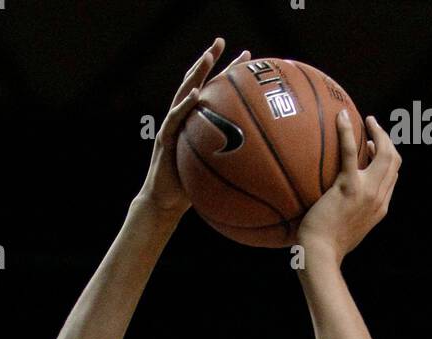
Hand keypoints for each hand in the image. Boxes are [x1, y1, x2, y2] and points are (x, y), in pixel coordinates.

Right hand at [135, 37, 250, 216]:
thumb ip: (235, 163)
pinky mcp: (164, 140)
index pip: (212, 92)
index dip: (227, 73)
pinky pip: (174, 119)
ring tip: (207, 56)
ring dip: (195, 73)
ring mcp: (171, 127)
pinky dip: (185, 105)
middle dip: (208, 60)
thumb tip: (268, 166)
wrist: (164, 205)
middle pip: (195, 82)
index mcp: (195, 124)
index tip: (246, 59)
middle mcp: (182, 120)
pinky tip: (196, 94)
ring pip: (182, 93)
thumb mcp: (217, 174)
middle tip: (221, 40)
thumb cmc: (191, 191)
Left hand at [297, 112, 400, 264]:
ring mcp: (367, 192)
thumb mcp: (349, 231)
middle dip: (388, 140)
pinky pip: (351, 153)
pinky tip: (341, 117)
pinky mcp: (349, 187)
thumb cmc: (327, 247)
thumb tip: (346, 205)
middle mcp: (378, 198)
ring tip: (367, 120)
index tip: (373, 148)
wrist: (319, 255)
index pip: (393, 176)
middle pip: (394, 160)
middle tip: (374, 127)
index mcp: (380, 208)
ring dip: (379, 132)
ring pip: (385, 153)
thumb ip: (355, 215)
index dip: (387, 158)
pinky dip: (347, 132)